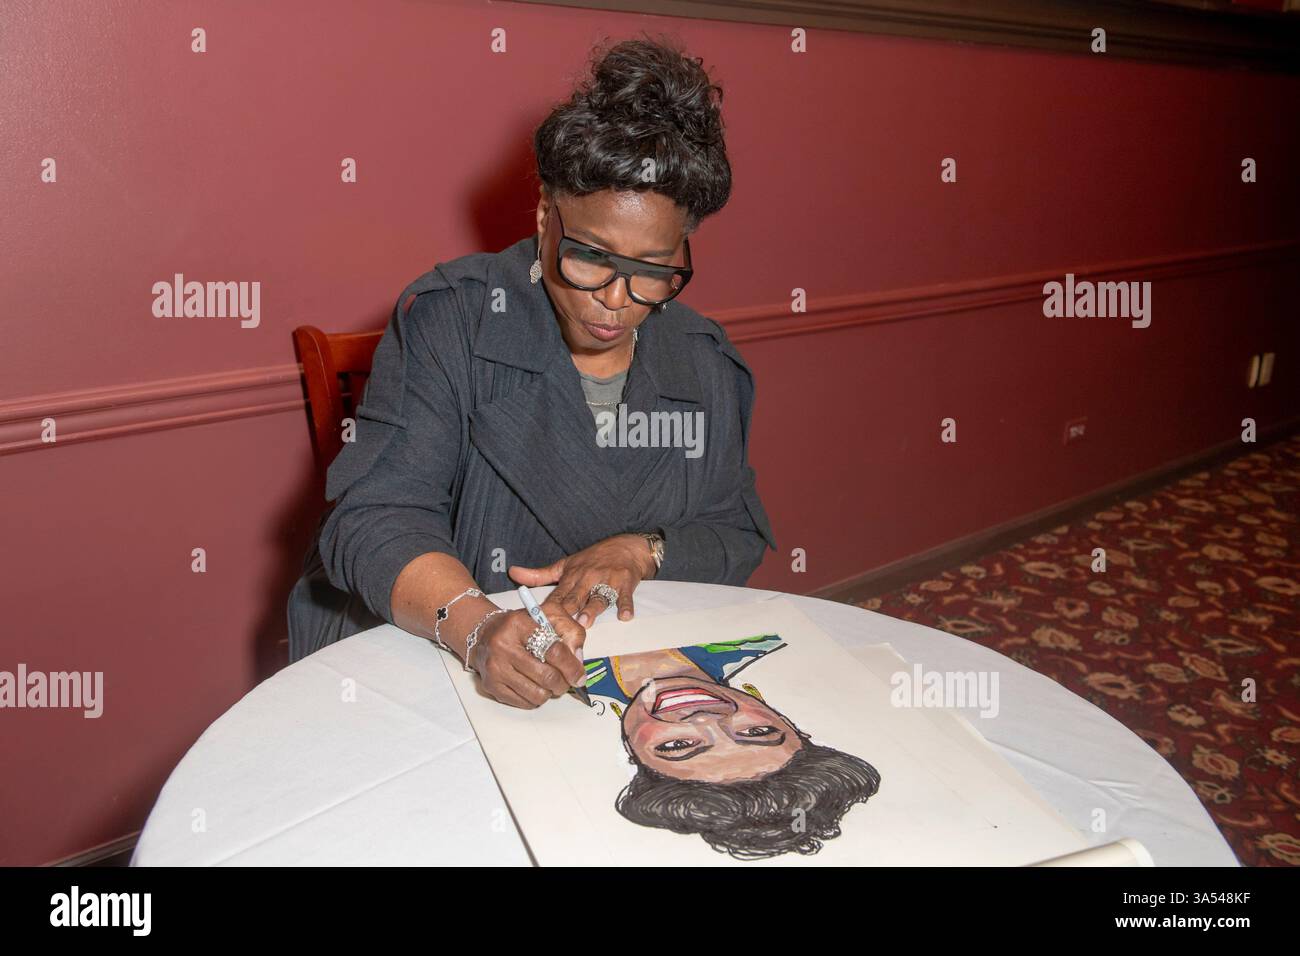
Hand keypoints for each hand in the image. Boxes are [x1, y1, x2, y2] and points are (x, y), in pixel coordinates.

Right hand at [465, 608, 586, 708]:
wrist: (485, 634)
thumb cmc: (521, 627)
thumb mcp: (549, 615)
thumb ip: (570, 632)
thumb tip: (578, 660)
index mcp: (519, 624)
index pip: (553, 650)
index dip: (571, 666)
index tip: (579, 675)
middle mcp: (503, 646)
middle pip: (546, 676)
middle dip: (563, 683)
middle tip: (566, 681)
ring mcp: (495, 667)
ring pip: (537, 694)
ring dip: (550, 692)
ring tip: (549, 682)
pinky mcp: (491, 685)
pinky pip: (524, 703)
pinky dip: (535, 698)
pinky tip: (534, 685)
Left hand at [510, 534, 655, 627]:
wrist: (626, 547)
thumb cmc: (593, 559)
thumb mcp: (566, 565)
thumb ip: (540, 575)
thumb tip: (512, 572)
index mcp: (572, 576)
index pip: (558, 595)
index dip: (549, 609)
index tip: (539, 624)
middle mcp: (588, 578)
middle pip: (576, 597)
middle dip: (568, 611)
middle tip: (560, 627)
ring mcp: (608, 581)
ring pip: (599, 597)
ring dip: (593, 609)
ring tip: (586, 621)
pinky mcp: (626, 583)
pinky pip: (626, 597)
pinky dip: (626, 606)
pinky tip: (625, 616)